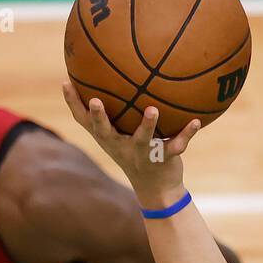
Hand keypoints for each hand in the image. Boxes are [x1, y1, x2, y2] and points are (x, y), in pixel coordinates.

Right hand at [62, 82, 198, 207]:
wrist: (156, 189)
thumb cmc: (134, 153)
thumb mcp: (119, 135)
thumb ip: (111, 111)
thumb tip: (103, 73)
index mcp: (109, 138)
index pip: (85, 122)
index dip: (73, 103)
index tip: (65, 82)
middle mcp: (121, 146)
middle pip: (105, 132)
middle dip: (99, 118)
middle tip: (95, 102)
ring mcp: (143, 154)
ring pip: (143, 140)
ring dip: (148, 126)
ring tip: (152, 110)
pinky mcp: (164, 160)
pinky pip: (177, 145)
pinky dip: (187, 133)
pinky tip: (196, 121)